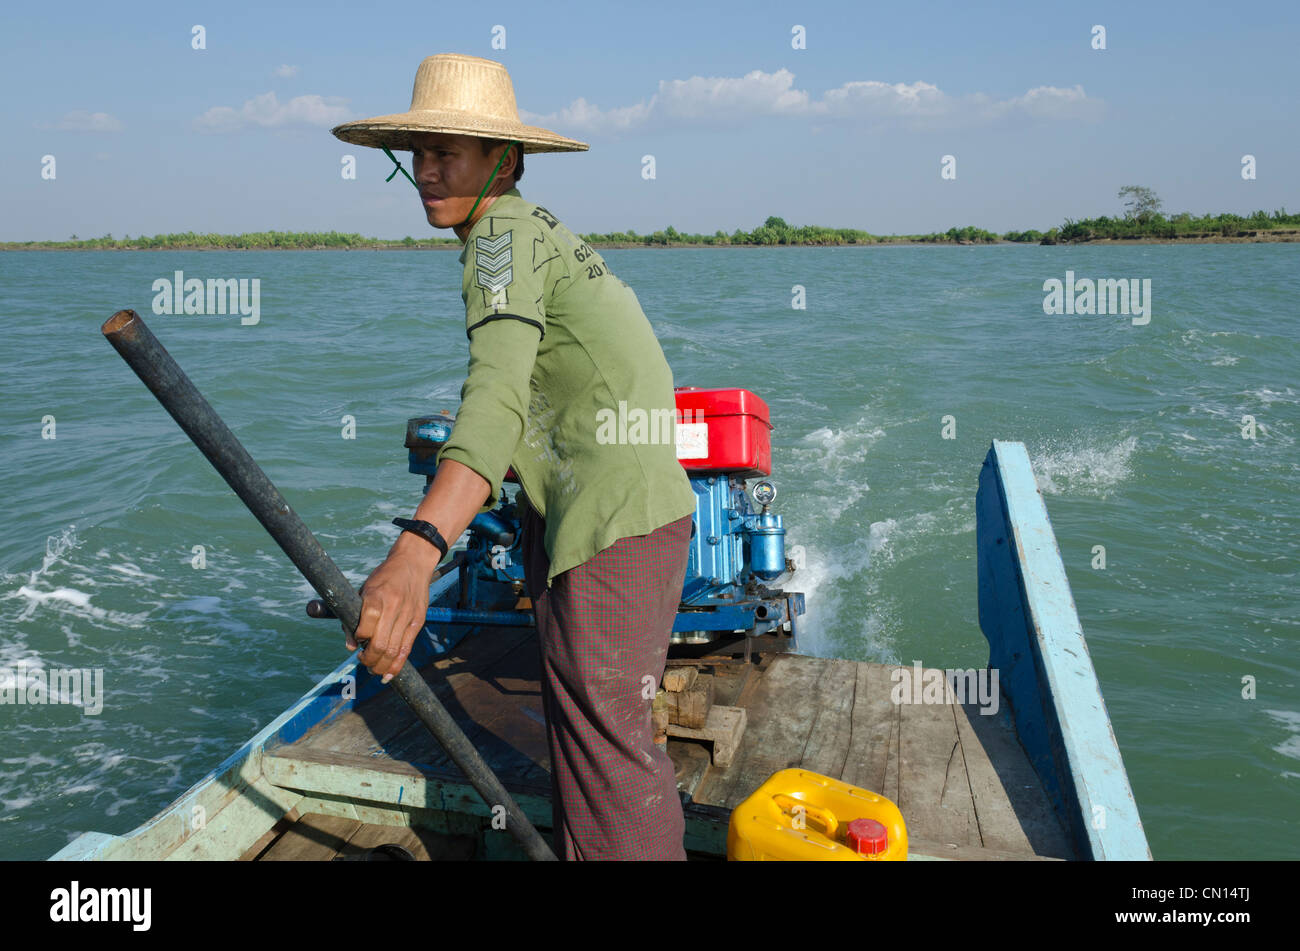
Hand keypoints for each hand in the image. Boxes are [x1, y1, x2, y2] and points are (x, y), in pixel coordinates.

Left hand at [349, 541, 436, 681]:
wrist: (413, 563)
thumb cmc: (384, 577)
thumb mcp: (364, 590)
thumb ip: (355, 617)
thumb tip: (351, 646)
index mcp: (376, 597)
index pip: (365, 629)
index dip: (358, 640)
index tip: (356, 642)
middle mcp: (393, 607)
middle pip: (380, 645)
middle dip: (368, 660)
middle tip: (363, 661)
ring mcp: (408, 616)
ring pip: (393, 651)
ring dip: (380, 665)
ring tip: (373, 668)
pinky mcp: (418, 621)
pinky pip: (406, 649)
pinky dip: (396, 666)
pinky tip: (388, 674)